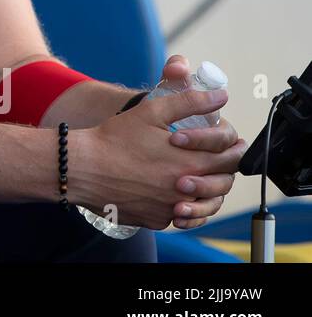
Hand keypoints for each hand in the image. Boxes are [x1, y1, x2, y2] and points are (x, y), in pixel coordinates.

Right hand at [75, 85, 245, 230]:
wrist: (82, 168)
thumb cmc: (114, 138)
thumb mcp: (152, 111)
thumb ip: (189, 102)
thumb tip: (220, 96)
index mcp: (191, 162)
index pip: (230, 159)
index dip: (234, 149)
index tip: (232, 145)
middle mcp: (186, 190)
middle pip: (222, 184)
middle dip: (224, 171)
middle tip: (217, 161)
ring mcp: (171, 208)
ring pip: (205, 206)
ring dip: (207, 193)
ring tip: (199, 180)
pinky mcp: (156, 220)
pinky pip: (179, 216)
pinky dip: (181, 207)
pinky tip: (172, 194)